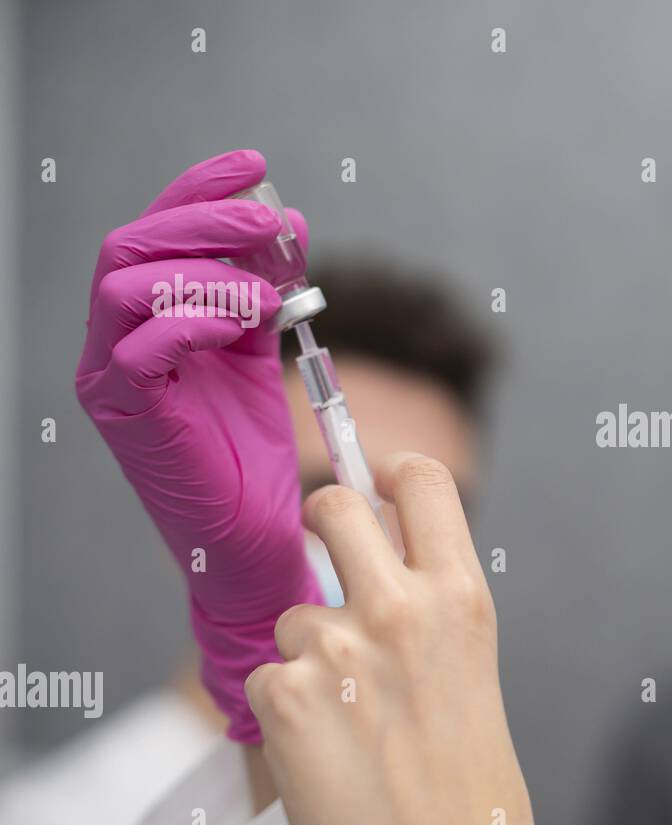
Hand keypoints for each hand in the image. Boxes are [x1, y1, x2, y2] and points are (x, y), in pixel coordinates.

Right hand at [75, 149, 322, 741]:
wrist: (254, 541)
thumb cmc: (254, 456)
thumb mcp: (261, 357)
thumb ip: (264, 294)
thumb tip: (288, 224)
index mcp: (146, 323)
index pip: (156, 235)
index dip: (200, 191)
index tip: (255, 165)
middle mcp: (115, 343)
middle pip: (132, 246)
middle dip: (205, 221)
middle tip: (270, 221)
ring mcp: (113, 378)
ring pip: (127, 283)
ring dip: (205, 267)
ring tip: (267, 287)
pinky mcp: (129, 416)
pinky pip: (142, 345)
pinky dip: (195, 318)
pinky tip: (247, 319)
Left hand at [246, 453, 541, 824]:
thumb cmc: (468, 779)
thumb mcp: (471, 664)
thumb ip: (429, 604)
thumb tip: (378, 554)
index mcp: (461, 597)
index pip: (420, 481)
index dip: (388, 472)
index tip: (372, 478)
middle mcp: (400, 608)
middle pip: (334, 506)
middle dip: (321, 518)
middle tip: (321, 542)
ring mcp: (338, 648)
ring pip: (293, 611)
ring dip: (306, 650)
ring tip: (346, 713)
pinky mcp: (286, 696)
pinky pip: (267, 675)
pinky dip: (284, 707)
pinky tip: (323, 746)